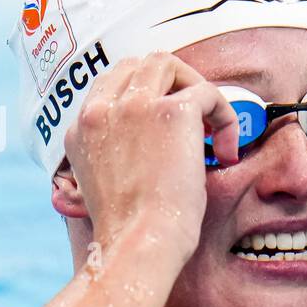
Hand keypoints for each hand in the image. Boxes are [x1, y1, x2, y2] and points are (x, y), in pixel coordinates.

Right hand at [62, 52, 239, 252]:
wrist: (140, 243)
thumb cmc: (131, 231)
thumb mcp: (104, 187)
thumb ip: (113, 156)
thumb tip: (152, 148)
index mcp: (81, 128)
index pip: (111, 85)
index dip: (146, 98)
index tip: (169, 131)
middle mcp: (101, 110)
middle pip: (138, 65)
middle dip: (170, 85)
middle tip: (194, 124)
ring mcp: (134, 106)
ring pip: (167, 64)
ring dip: (193, 89)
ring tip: (209, 130)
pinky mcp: (172, 112)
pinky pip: (207, 92)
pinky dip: (225, 116)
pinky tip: (225, 152)